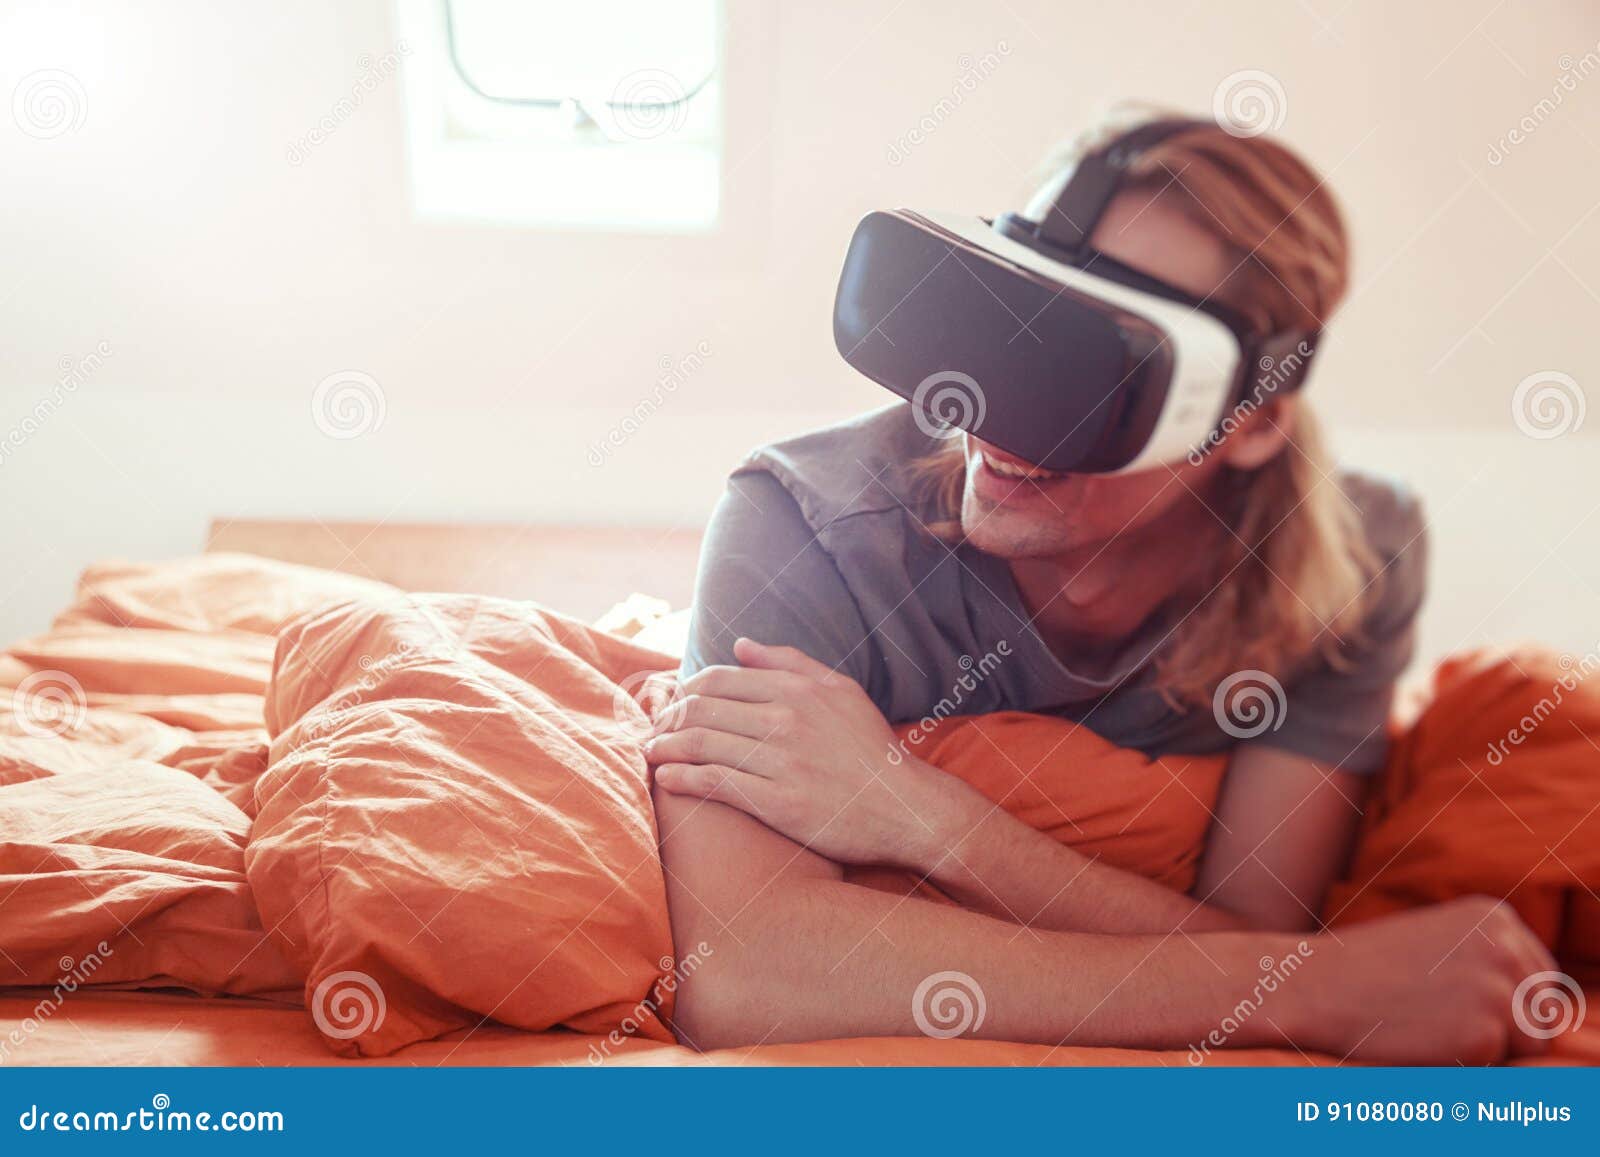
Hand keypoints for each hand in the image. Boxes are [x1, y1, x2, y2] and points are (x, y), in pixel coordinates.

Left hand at [647, 638, 967, 868]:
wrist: (904, 806)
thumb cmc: (871, 748)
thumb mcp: (841, 691)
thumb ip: (791, 662)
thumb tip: (741, 645)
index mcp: (797, 689)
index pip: (718, 679)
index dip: (685, 690)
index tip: (672, 703)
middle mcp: (785, 720)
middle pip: (700, 709)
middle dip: (666, 718)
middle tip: (654, 730)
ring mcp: (780, 761)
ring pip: (700, 744)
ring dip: (664, 748)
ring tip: (651, 754)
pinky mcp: (777, 802)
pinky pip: (715, 784)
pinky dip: (681, 778)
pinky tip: (666, 779)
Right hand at [1293, 896, 1561, 1063]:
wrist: (1310, 986)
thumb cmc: (1368, 971)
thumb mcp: (1439, 944)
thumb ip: (1490, 961)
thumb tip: (1541, 1005)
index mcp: (1495, 917)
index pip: (1541, 979)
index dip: (1509, 1006)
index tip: (1462, 1007)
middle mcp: (1506, 946)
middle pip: (1543, 1013)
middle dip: (1506, 1029)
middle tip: (1439, 1020)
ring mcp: (1497, 987)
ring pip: (1531, 1044)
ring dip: (1490, 1048)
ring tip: (1431, 1027)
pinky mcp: (1484, 1030)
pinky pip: (1501, 1066)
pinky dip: (1467, 1063)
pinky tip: (1422, 1039)